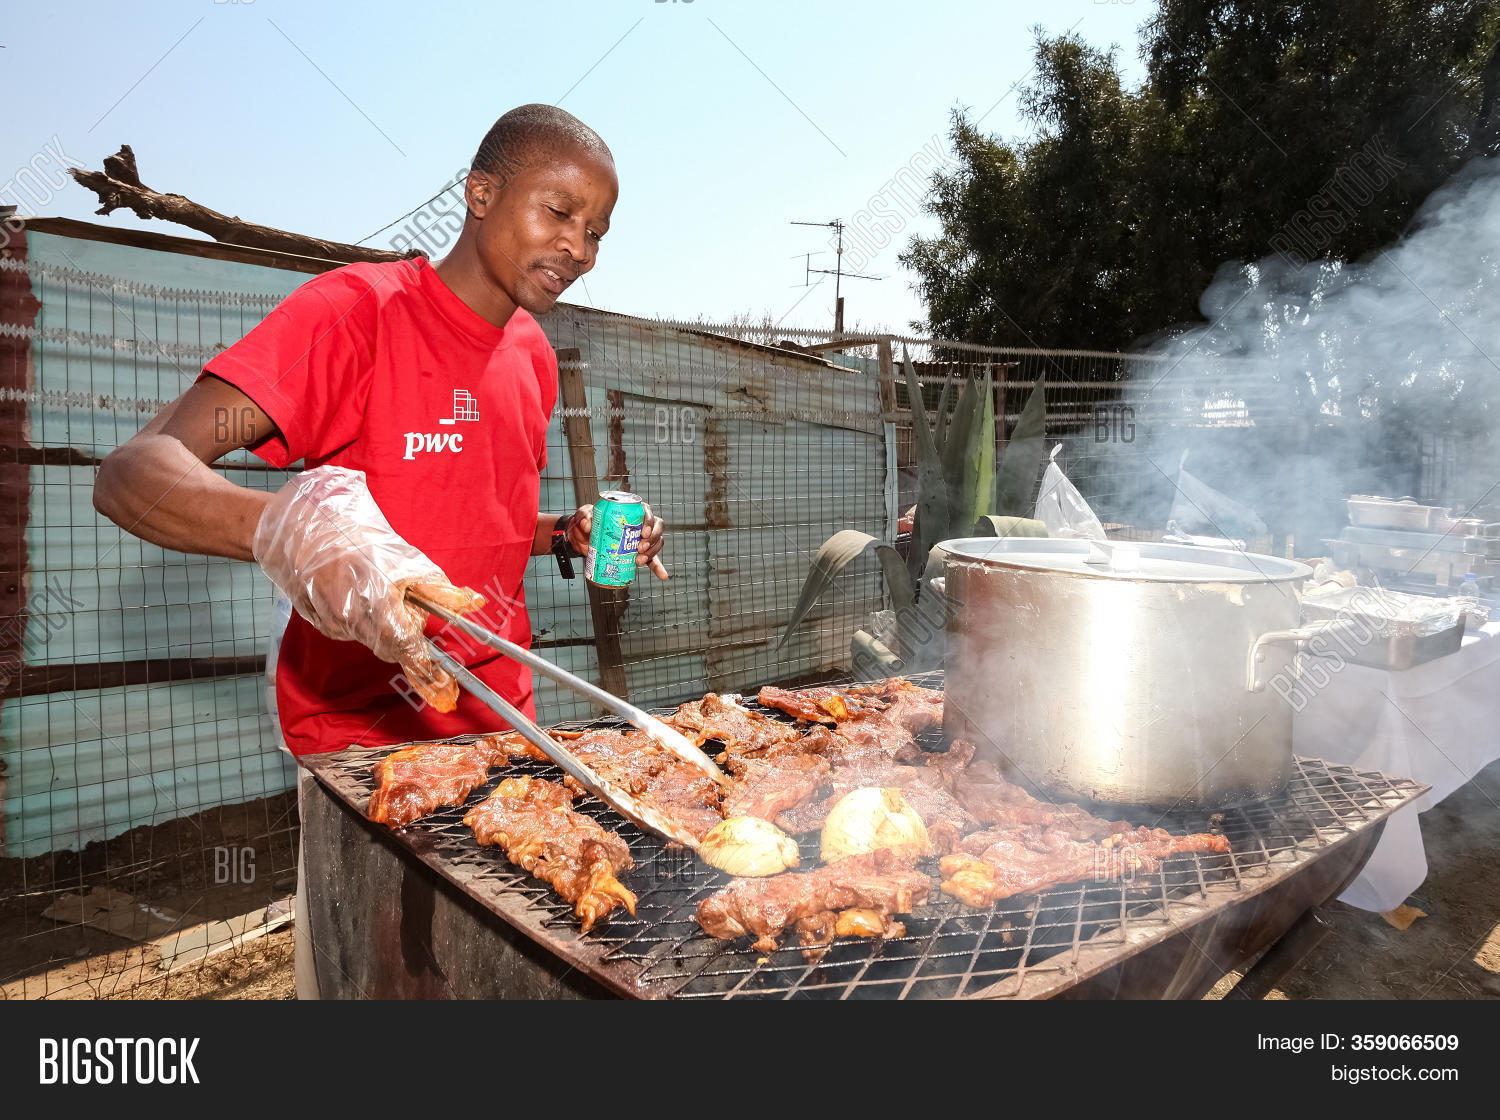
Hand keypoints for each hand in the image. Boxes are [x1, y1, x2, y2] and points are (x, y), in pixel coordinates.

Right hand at [253, 466, 447, 662]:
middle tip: (400, 605)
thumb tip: (470, 604)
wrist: (303, 530)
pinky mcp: (318, 623)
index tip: (441, 678)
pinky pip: (347, 631)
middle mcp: (350, 618)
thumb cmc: (357, 539)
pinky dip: (356, 618)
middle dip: (400, 633)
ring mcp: (331, 622)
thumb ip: (436, 588)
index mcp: (375, 601)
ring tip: (370, 589)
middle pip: (387, 646)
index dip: (422, 662)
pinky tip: (350, 593)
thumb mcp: (405, 559)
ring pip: (367, 638)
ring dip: (377, 624)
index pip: (403, 647)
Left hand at [567, 502, 668, 579]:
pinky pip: (652, 560)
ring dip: (653, 552)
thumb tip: (587, 523)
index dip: (649, 521)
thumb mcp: (583, 516)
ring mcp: (641, 539)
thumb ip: (584, 516)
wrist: (583, 539)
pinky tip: (662, 575)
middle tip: (640, 548)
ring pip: (656, 542)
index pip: (647, 512)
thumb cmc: (586, 522)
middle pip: (656, 528)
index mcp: (630, 511)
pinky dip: (658, 568)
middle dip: (652, 539)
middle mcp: (639, 524)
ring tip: (640, 560)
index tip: (642, 532)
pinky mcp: (639, 553)